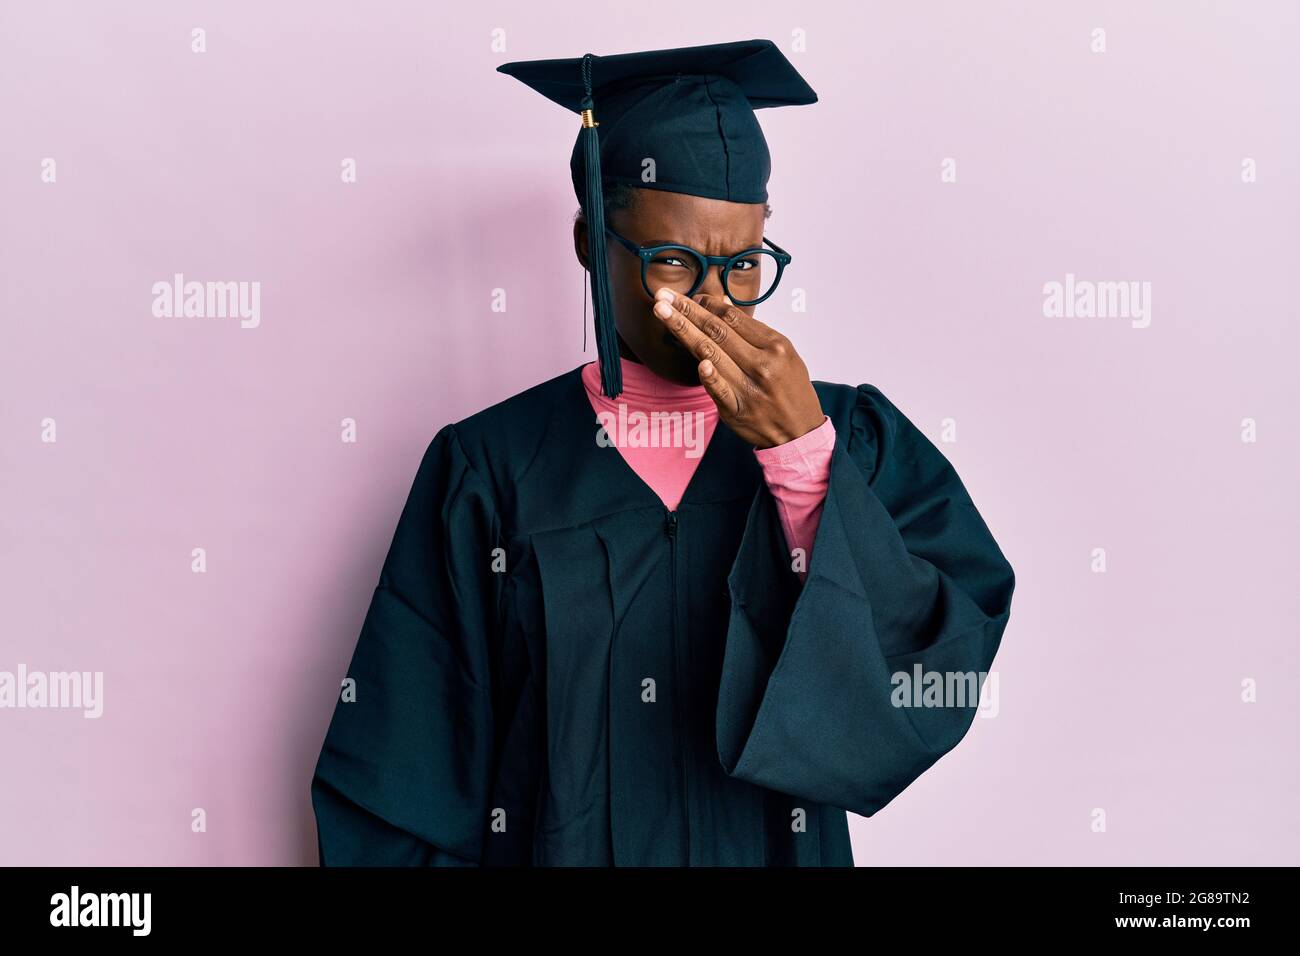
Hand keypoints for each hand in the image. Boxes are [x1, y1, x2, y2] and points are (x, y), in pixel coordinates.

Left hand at [651, 289, 825, 448]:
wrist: (800, 432)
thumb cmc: (790, 390)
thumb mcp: (783, 354)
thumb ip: (752, 331)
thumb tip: (723, 304)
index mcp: (775, 346)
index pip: (733, 319)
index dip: (707, 305)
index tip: (688, 296)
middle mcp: (762, 364)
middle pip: (717, 331)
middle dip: (687, 310)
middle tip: (663, 296)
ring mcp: (749, 388)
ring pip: (712, 354)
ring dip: (683, 330)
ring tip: (662, 312)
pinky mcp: (737, 411)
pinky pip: (720, 391)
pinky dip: (710, 378)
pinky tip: (699, 364)